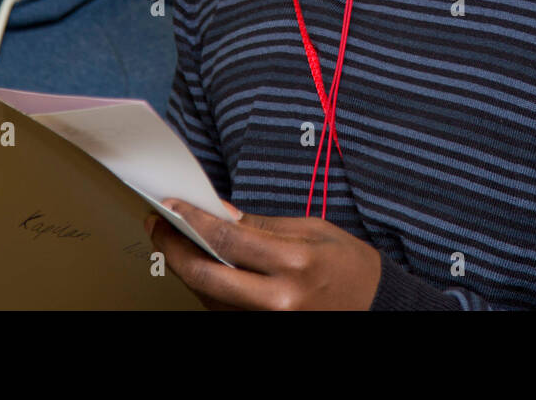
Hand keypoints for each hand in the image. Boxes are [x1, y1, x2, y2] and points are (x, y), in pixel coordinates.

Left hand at [145, 198, 381, 309]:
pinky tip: (201, 267)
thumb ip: (262, 224)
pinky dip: (207, 289)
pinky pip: (224, 311)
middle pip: (205, 276)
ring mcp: (270, 322)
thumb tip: (219, 213)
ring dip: (186, 269)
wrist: (376, 307)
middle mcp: (279, 299)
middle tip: (158, 225)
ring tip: (175, 241)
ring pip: (209, 298)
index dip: (192, 220)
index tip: (171, 204)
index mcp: (295, 262)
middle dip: (173, 249)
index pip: (227, 238)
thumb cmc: (350, 265)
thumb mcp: (313, 230)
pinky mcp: (264, 332)